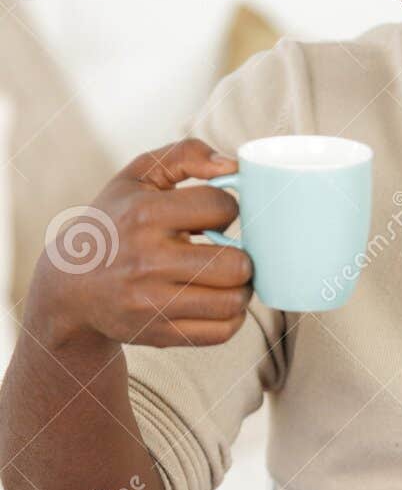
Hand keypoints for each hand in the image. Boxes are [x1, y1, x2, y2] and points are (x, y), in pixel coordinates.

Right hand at [30, 138, 253, 350]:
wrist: (70, 286)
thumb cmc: (115, 222)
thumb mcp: (137, 177)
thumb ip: (185, 155)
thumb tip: (233, 167)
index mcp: (144, 214)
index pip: (221, 207)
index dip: (227, 208)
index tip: (214, 215)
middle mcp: (147, 261)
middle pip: (236, 263)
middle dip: (243, 255)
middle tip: (229, 250)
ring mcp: (152, 302)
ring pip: (234, 301)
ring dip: (241, 288)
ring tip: (228, 277)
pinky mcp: (159, 334)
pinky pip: (222, 332)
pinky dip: (232, 317)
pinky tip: (219, 301)